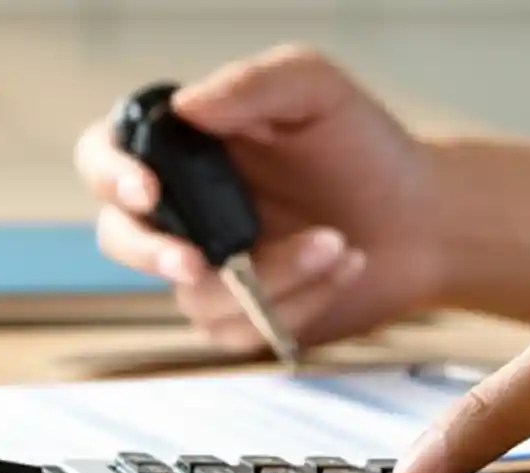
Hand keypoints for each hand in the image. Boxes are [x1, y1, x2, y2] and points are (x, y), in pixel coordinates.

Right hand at [74, 45, 442, 350]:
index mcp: (185, 147)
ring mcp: (209, 268)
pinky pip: (240, 331)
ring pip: (196, 294)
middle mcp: (185, 209)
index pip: (106, 154)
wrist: (424, 220)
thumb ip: (254, 85)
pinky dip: (297, 304)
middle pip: (118, 236)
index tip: (147, 191)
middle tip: (202, 261)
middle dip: (154, 253)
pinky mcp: (242, 316)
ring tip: (338, 243)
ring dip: (274, 274)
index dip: (111, 174)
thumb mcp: (317, 91)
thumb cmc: (368, 149)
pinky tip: (341, 270)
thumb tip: (186, 106)